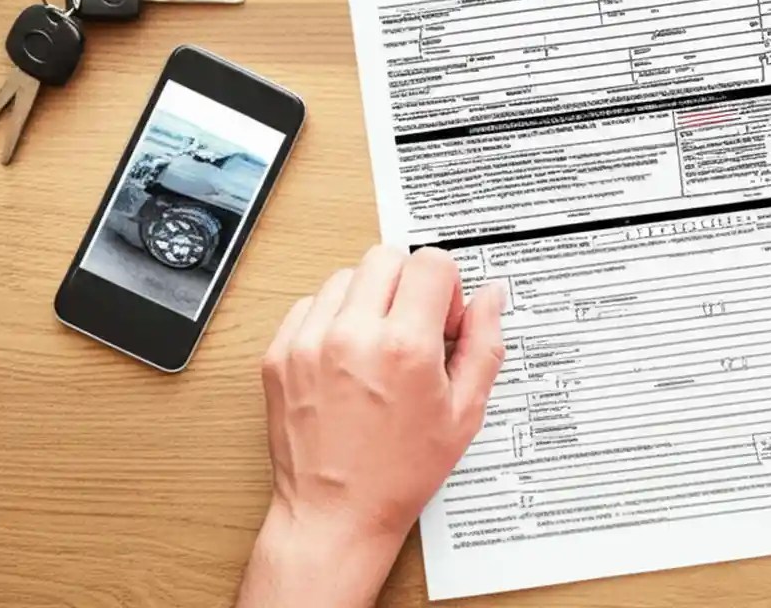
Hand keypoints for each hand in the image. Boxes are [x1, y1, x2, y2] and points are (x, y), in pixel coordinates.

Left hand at [236, 246, 504, 607]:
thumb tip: (491, 296)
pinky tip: (347, 357)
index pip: (431, 262)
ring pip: (346, 276)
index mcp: (405, 347)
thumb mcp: (464, 413)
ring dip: (368, 298)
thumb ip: (484, 344)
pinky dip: (332, 319)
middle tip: (414, 327)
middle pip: (387, 257)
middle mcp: (353, 336)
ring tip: (378, 345)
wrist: (335, 514)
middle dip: (408, 283)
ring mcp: (309, 343)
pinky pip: (310, 304)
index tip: (444, 319)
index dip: (447, 287)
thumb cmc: (398, 474)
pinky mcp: (279, 355)